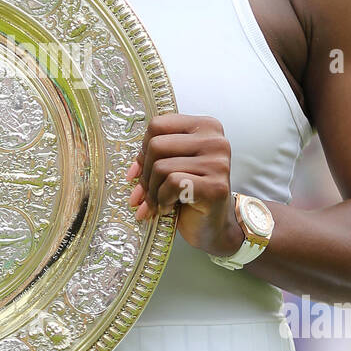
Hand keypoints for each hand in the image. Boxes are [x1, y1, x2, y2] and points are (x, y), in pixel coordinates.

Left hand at [125, 114, 244, 255]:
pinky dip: (162, 199)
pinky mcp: (215, 186)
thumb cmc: (191, 194)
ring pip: (161, 167)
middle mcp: (215, 140)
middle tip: (145, 192)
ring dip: (152, 191)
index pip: (158, 124)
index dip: (142, 150)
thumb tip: (132, 171)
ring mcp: (218, 163)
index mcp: (205, 127)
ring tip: (157, 202)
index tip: (140, 170)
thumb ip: (153, 158)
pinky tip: (168, 208)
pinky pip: (172, 184)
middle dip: (145, 174)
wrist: (213, 226)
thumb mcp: (172, 166)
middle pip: (156, 145)